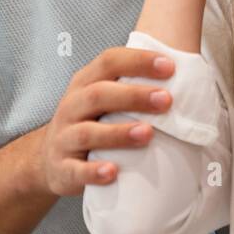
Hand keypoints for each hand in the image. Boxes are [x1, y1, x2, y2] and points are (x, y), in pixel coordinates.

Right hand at [37, 47, 176, 195]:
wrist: (49, 160)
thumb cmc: (90, 123)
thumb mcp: (101, 99)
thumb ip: (129, 86)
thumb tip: (184, 78)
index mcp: (84, 83)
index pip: (109, 61)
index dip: (138, 61)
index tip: (170, 66)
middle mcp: (71, 106)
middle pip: (99, 94)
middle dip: (134, 96)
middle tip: (166, 100)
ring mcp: (64, 138)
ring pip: (87, 132)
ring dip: (119, 133)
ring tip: (148, 133)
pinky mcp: (62, 169)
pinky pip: (75, 170)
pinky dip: (93, 172)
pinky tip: (113, 172)